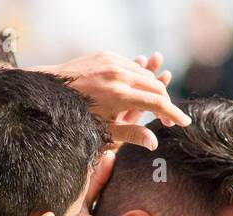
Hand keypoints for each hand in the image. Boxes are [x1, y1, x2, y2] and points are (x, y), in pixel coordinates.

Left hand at [44, 51, 189, 147]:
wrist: (48, 94)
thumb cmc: (75, 120)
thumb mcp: (103, 132)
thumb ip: (130, 136)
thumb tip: (154, 143)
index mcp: (119, 96)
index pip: (157, 104)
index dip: (173, 114)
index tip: (184, 123)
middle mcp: (117, 75)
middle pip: (154, 87)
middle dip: (166, 104)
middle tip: (169, 119)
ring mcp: (111, 61)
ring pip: (144, 75)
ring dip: (154, 90)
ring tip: (157, 108)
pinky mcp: (105, 54)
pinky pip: (130, 65)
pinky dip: (138, 78)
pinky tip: (139, 92)